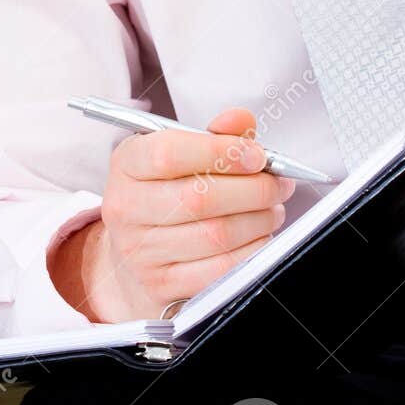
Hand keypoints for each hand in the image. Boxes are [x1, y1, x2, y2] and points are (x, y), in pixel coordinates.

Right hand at [50, 107, 294, 321]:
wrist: (136, 252)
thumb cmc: (167, 191)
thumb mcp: (181, 151)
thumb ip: (215, 133)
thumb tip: (240, 120)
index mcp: (128, 164)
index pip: (169, 154)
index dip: (222, 152)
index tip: (257, 155)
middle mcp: (126, 207)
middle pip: (200, 197)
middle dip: (254, 189)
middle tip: (279, 184)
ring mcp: (140, 251)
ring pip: (216, 234)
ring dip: (259, 220)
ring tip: (272, 209)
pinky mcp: (161, 284)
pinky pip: (220, 269)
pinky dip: (251, 250)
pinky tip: (259, 236)